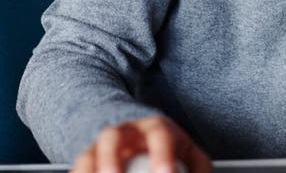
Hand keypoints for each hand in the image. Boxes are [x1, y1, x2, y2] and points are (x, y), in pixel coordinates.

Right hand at [71, 115, 210, 172]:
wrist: (134, 132)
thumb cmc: (164, 146)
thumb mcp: (186, 150)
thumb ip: (197, 165)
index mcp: (154, 126)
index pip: (159, 135)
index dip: (161, 155)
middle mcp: (123, 131)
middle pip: (112, 137)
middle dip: (111, 160)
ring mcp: (100, 145)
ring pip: (87, 152)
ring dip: (90, 168)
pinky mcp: (85, 159)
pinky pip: (78, 168)